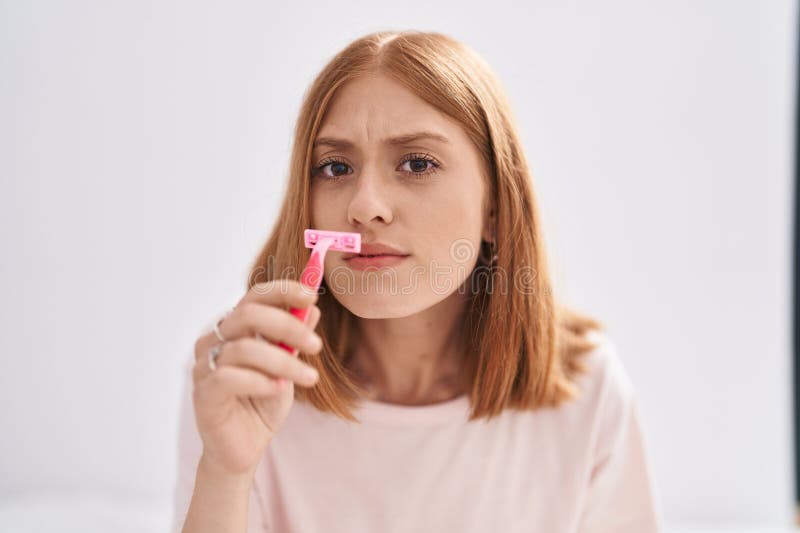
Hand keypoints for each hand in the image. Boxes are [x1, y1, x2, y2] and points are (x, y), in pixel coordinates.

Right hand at [191, 279, 322, 476]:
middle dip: (288, 326)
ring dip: (284, 362)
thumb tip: (312, 308)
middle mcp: (214, 340)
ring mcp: (204, 365)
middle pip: (247, 314)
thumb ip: (294, 338)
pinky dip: (260, 381)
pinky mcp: (203, 392)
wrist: (245, 448)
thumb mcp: (287, 366)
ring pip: (244, 349)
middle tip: (317, 346)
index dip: (283, 291)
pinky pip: (230, 377)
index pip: (255, 296)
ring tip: (311, 379)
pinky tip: (279, 390)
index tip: (313, 296)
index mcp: (234, 328)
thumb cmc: (262, 402)